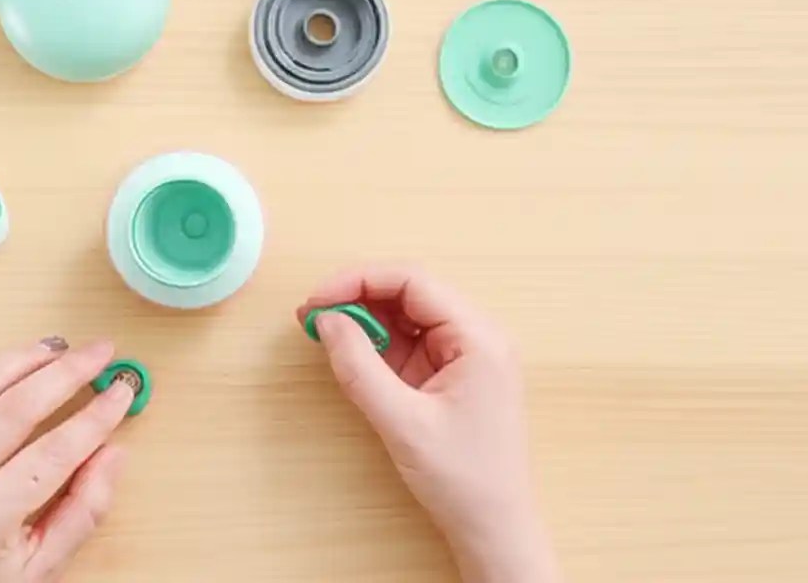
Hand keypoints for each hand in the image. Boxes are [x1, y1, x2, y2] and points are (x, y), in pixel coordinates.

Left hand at [0, 337, 132, 582]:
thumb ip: (82, 512)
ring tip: (62, 348)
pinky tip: (9, 361)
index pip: (55, 451)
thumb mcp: (40, 570)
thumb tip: (113, 454)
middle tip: (103, 353)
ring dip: (24, 358)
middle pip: (17, 406)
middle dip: (68, 372)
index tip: (124, 391)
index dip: (97, 416)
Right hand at [298, 266, 558, 582]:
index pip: (413, 282)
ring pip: (408, 315)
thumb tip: (327, 321)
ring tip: (324, 330)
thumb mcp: (401, 422)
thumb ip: (359, 367)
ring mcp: (466, 355)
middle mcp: (477, 337)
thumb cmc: (463, 479)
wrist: (494, 527)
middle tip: (313, 313)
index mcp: (479, 338)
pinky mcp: (453, 374)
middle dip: (358, 296)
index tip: (318, 299)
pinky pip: (411, 342)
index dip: (359, 281)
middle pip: (410, 292)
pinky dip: (378, 342)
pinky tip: (351, 351)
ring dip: (366, 318)